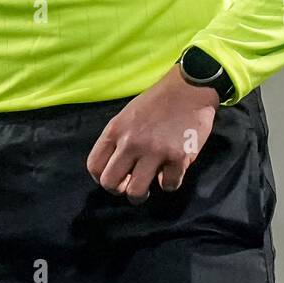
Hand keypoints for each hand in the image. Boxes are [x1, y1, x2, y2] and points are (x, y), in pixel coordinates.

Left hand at [86, 65, 218, 203]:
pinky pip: (168, 186)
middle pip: (110, 183)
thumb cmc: (157, 101)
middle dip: (119, 190)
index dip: (101, 177)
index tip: (114, 177)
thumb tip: (117, 168)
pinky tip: (172, 171)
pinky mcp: (177, 158)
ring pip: (136, 192)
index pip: (94, 165)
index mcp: (116, 130)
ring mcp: (154, 151)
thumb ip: (119, 139)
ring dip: (141, 194)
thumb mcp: (128, 115)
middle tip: (130, 186)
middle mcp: (131, 142)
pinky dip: (170, 182)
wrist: (189, 88)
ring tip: (148, 186)